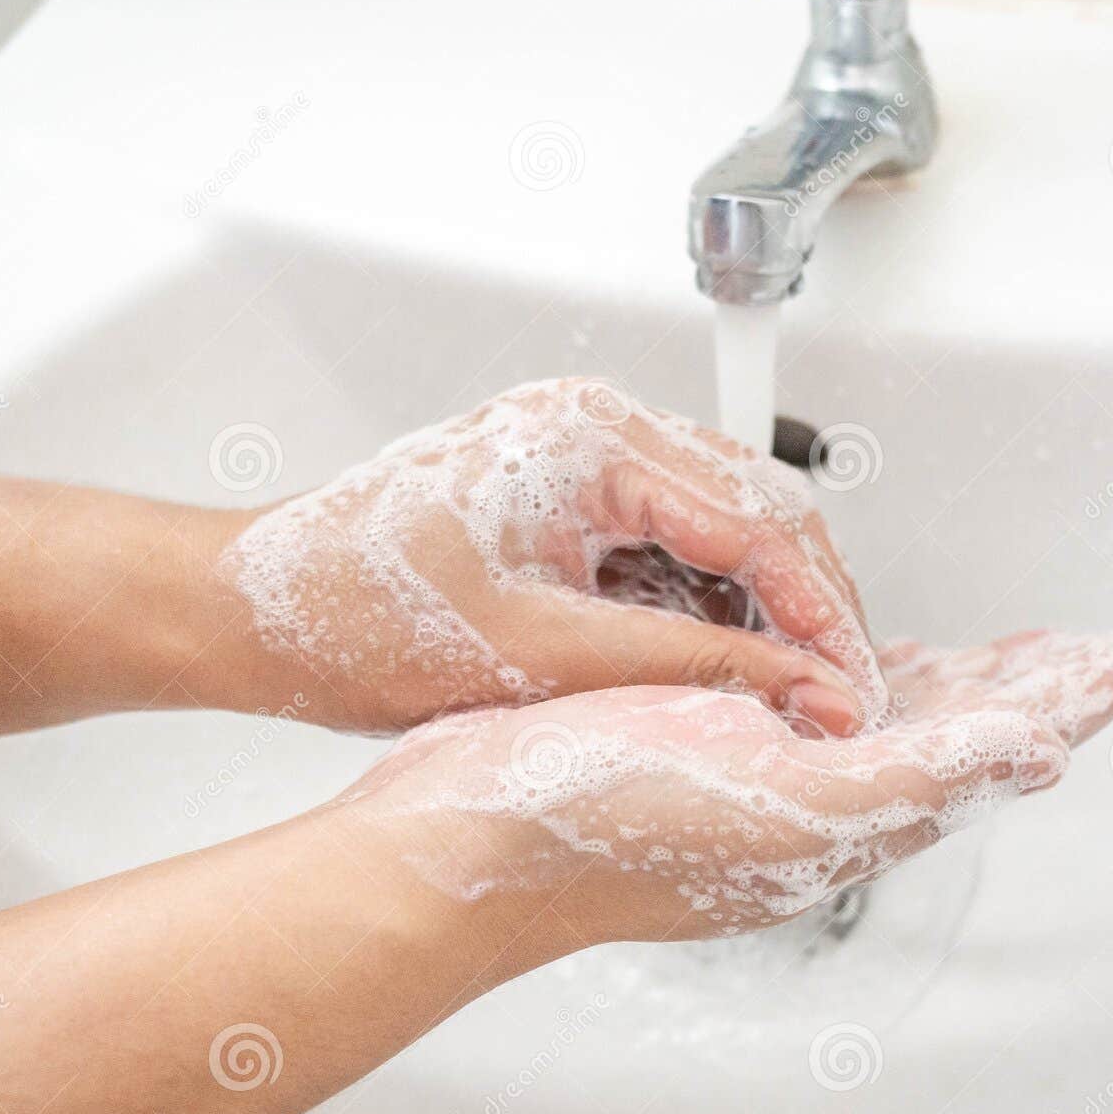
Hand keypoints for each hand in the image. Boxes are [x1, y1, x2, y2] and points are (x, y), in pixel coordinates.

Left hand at [219, 378, 883, 735]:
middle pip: (751, 505)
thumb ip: (688, 666)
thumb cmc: (360, 615)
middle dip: (804, 601)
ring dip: (759, 603)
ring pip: (717, 522)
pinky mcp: (565, 489)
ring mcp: (579, 451)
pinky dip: (702, 599)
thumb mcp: (543, 656)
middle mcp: (592, 424)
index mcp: (588, 438)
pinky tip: (716, 659)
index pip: (754, 518)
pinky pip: (667, 537)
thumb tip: (803, 689)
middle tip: (839, 688)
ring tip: (788, 686)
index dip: (819, 611)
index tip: (856, 680)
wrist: (256, 611)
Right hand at [327, 627, 1112, 944]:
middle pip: (967, 725)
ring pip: (901, 710)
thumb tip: (1037, 752)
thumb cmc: (598, 828)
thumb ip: (917, 776)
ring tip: (1024, 650)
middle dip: (1042, 683)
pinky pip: (818, 693)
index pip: (1004, 743)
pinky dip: (866, 663)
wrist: (467, 840)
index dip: (1084, 697)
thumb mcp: (777, 803)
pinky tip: (871, 653)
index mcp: (857, 808)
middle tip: (1106, 651)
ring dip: (970, 677)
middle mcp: (824, 791)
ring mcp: (769, 765)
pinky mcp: (712, 734)